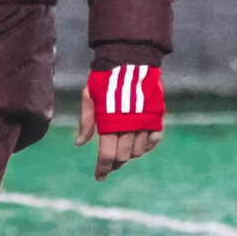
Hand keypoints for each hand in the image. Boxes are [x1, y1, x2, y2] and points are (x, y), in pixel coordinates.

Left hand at [77, 64, 164, 181]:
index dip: (103, 168)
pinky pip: (154, 139)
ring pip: (139, 151)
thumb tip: (79, 143)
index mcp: (110, 121)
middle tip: (109, 164)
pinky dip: (147, 145)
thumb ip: (86, 120)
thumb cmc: (105, 76)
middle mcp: (128, 124)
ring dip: (130, 154)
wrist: (131, 57)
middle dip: (115, 163)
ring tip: (122, 151)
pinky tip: (139, 143)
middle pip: (123, 156)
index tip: (99, 177)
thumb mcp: (89, 95)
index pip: (107, 154)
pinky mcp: (157, 116)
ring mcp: (145, 121)